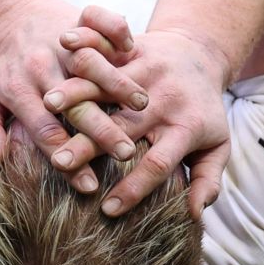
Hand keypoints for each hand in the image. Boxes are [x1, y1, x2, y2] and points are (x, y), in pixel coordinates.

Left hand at [0, 0, 147, 192]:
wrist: (12, 15)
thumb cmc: (3, 67)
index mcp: (21, 91)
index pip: (45, 132)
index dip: (69, 162)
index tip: (90, 186)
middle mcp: (43, 69)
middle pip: (75, 104)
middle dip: (101, 131)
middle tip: (125, 153)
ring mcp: (63, 44)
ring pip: (93, 66)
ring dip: (119, 86)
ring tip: (143, 108)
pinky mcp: (77, 21)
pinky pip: (100, 22)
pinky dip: (116, 31)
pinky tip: (134, 46)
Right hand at [49, 27, 230, 220]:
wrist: (201, 53)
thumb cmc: (204, 110)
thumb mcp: (218, 145)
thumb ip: (208, 180)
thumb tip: (194, 213)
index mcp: (185, 128)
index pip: (158, 164)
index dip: (134, 188)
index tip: (108, 209)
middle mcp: (162, 101)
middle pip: (123, 126)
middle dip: (90, 144)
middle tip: (60, 162)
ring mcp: (145, 72)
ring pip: (105, 85)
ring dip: (75, 94)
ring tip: (46, 106)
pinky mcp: (131, 50)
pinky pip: (102, 52)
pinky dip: (78, 54)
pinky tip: (54, 57)